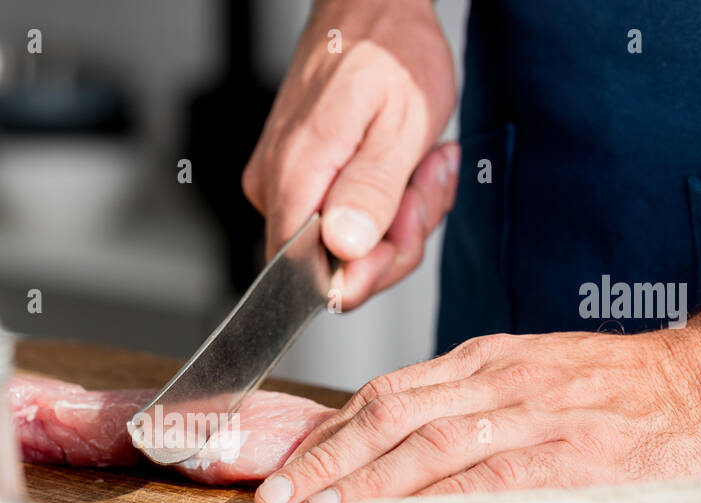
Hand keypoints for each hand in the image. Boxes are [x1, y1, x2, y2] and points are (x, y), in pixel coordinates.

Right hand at [242, 0, 457, 308]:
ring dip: (398, 214)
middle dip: (395, 237)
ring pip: (346, 244)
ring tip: (421, 163)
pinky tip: (401, 164)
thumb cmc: (390, 52)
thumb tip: (344, 250)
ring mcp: (282, 185)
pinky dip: (383, 200)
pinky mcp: (296, 180)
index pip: (315, 277)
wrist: (372, 7)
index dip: (370, 269)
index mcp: (296, 180)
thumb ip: (372, 193)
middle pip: (335, 265)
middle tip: (425, 183)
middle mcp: (275, 190)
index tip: (406, 221)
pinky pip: (343, 218)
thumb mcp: (402, 125)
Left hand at [254, 325, 700, 502]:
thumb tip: (391, 449)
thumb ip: (465, 405)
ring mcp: (530, 413)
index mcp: (481, 363)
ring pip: (428, 442)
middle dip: (324, 458)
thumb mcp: (528, 375)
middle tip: (275, 494)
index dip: (327, 433)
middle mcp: (495, 381)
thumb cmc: (615, 389)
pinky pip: (488, 476)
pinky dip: (436, 500)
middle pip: (388, 414)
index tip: (285, 466)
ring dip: (365, 480)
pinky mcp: (567, 452)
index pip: (383, 394)